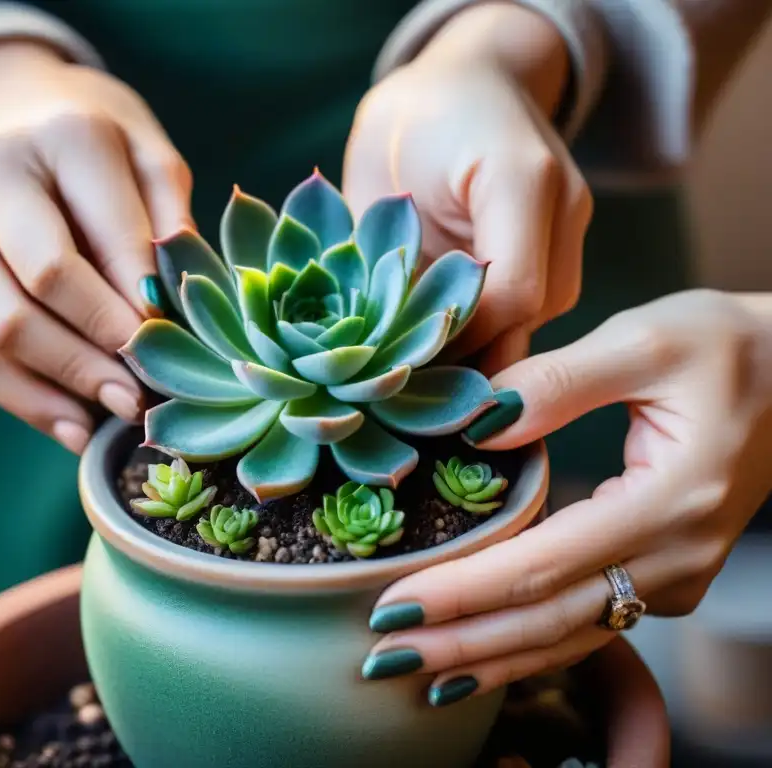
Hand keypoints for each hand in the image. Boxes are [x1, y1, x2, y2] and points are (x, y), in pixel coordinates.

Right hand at [0, 43, 192, 451]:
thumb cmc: (90, 145)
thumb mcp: (145, 152)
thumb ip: (169, 216)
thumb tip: (177, 301)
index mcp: (58, 136)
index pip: (103, 235)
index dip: (140, 304)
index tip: (172, 348)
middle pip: (42, 284)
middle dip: (99, 351)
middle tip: (144, 394)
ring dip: (62, 386)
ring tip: (114, 414)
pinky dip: (21, 400)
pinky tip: (70, 424)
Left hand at [343, 2, 591, 373]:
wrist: (469, 84)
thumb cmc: (417, 120)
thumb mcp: (388, 177)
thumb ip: (397, 258)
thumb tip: (393, 346)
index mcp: (521, 179)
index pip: (512, 294)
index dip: (463, 342)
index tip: (407, 371)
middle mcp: (561, 211)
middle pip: (527, 323)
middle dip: (468, 366)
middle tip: (410, 403)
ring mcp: (569, 233)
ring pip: (529, 328)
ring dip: (476, 359)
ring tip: (419, 391)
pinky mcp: (560, 254)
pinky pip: (525, 315)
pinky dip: (484, 342)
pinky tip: (442, 365)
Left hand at [362, 289, 771, 705]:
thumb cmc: (727, 347)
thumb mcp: (645, 339)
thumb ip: (558, 382)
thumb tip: (479, 421)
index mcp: (671, 501)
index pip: (545, 564)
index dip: (465, 591)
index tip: (396, 605)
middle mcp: (677, 557)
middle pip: (551, 618)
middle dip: (464, 641)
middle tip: (383, 659)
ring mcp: (676, 576)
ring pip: (569, 633)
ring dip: (491, 657)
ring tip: (419, 673)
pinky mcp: (664, 576)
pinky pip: (588, 623)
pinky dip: (529, 645)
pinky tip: (481, 658)